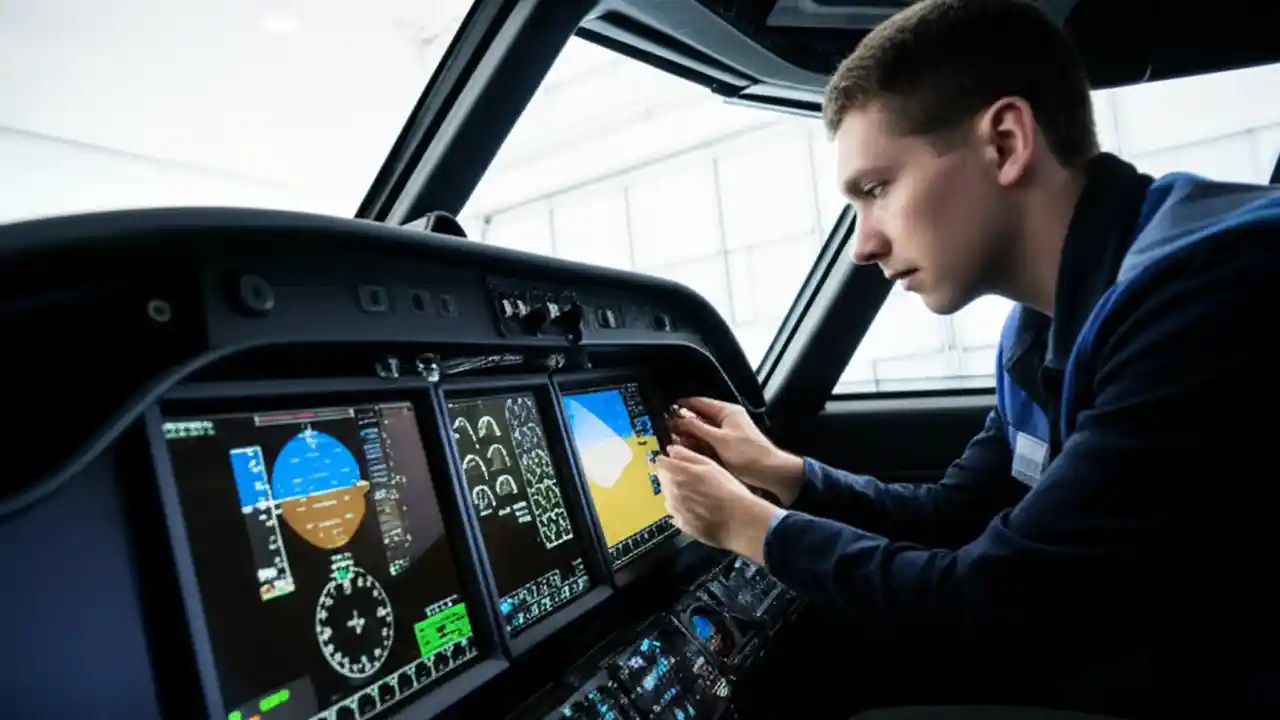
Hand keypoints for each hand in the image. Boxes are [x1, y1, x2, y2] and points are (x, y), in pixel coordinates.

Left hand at [655, 445, 780, 563]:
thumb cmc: (728, 490)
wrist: (738, 520)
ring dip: (675, 493)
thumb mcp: (710, 466)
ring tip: (695, 494)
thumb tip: (671, 450)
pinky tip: (695, 508)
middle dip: (670, 476)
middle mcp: (672, 492)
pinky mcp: (681, 524)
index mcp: (679, 474)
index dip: (666, 460)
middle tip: (688, 477)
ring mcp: (675, 509)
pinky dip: (680, 509)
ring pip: (668, 496)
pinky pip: (674, 513)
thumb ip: (688, 456)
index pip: (661, 463)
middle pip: (662, 480)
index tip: (671, 461)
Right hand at [667, 396, 804, 504]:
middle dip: (685, 422)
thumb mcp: (719, 440)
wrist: (770, 472)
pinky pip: (709, 441)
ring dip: (690, 434)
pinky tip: (687, 449)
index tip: (668, 409)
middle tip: (667, 427)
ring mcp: (728, 433)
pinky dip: (698, 444)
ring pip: (704, 430)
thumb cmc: (748, 454)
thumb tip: (679, 420)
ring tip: (672, 439)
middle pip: (701, 417)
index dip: (684, 405)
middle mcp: (727, 420)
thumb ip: (698, 429)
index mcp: (727, 412)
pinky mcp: (728, 447)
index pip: (700, 403)